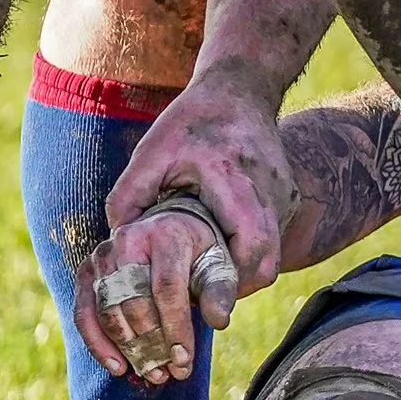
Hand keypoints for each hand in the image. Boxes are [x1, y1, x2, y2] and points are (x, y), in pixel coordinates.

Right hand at [74, 202, 248, 385]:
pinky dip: (98, 344)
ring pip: (108, 312)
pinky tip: (118, 367)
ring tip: (153, 374)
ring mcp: (102, 255)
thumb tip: (219, 320)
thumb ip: (220, 291)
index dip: (175, 327)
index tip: (184, 360)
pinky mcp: (86, 272)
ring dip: (129, 350)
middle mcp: (128, 239)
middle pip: (135, 302)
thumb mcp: (218, 267)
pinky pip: (84, 314)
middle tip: (171, 372)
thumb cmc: (198, 255)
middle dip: (153, 344)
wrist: (170, 230)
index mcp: (166, 235)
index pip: (167, 287)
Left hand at [108, 73, 300, 309]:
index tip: (210, 309)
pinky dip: (248, 255)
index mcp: (232, 177)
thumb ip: (128, 197)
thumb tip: (114, 246)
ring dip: (243, 274)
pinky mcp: (286, 199)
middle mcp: (268, 189)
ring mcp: (283, 195)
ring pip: (273, 254)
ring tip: (207, 281)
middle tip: (205, 305)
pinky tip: (221, 253)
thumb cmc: (191, 121)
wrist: (240, 90)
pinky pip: (273, 240)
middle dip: (237, 289)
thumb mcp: (151, 152)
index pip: (252, 242)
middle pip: (269, 259)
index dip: (234, 281)